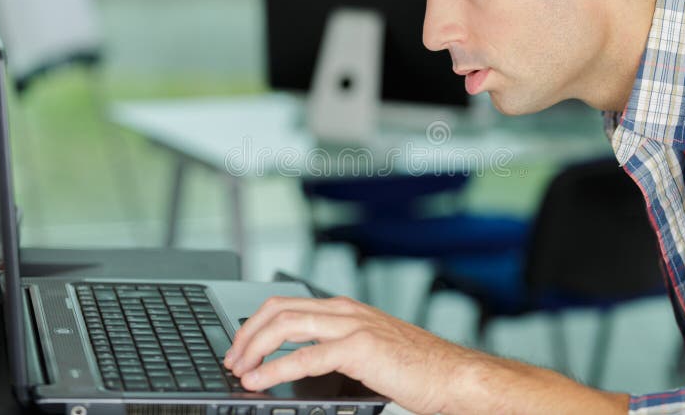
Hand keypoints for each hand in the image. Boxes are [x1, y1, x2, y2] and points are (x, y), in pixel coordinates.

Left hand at [223, 295, 474, 414]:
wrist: (452, 376)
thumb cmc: (418, 368)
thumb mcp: (370, 351)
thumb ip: (338, 349)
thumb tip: (302, 363)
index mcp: (345, 310)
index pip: (288, 304)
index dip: (256, 324)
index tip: (241, 346)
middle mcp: (345, 311)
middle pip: (279, 309)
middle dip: (247, 333)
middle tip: (232, 358)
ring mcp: (352, 326)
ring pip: (286, 326)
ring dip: (254, 348)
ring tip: (239, 369)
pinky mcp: (358, 349)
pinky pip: (305, 357)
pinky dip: (274, 369)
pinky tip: (258, 381)